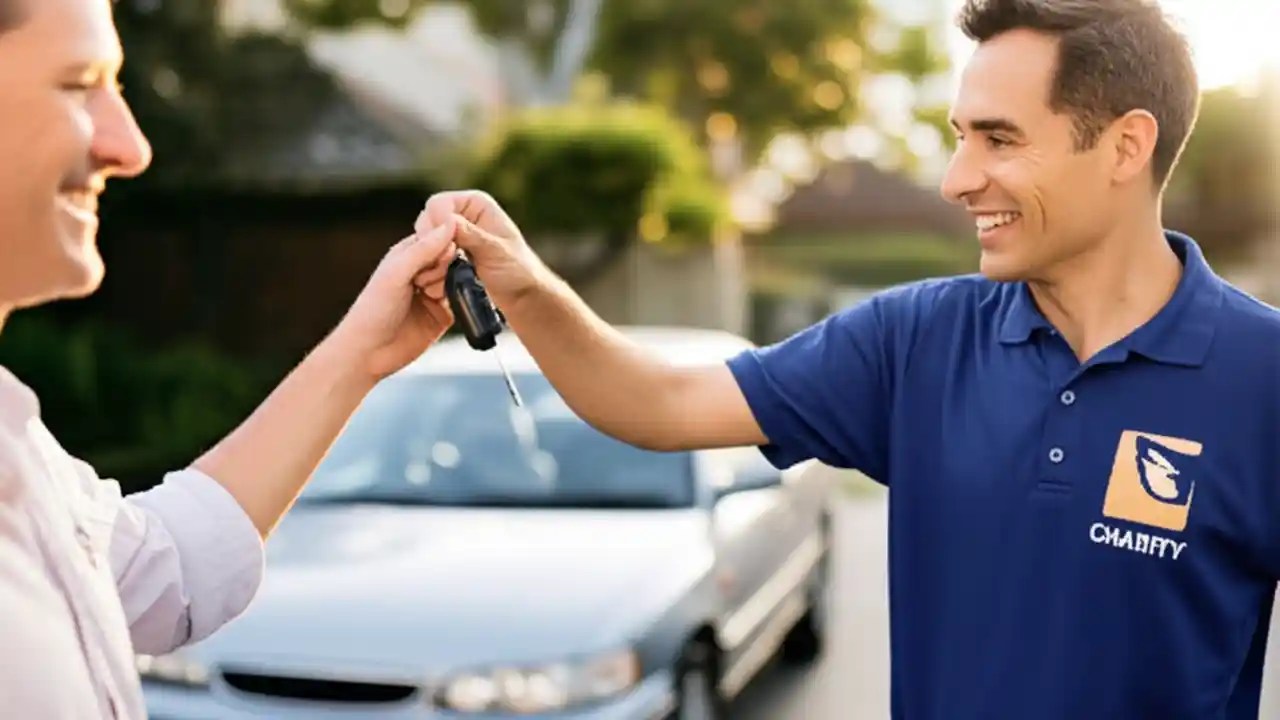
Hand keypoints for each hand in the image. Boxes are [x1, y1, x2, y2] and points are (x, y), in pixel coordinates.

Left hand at [329, 221, 457, 380]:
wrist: (370, 352)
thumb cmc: (373, 309)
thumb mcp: (397, 272)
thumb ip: (425, 249)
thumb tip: (451, 223)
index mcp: (408, 256)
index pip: (437, 238)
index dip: (441, 247)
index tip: (434, 261)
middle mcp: (423, 272)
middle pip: (451, 258)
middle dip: (443, 269)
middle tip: (424, 285)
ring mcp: (435, 293)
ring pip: (458, 279)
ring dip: (448, 286)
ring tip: (429, 298)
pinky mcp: (444, 315)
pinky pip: (462, 301)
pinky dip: (460, 301)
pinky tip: (448, 305)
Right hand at [414, 190, 548, 311]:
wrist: (522, 296)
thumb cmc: (519, 271)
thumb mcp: (496, 251)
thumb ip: (472, 235)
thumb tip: (447, 221)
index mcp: (475, 203)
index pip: (438, 204)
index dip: (436, 225)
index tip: (446, 249)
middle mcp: (462, 214)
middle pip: (426, 222)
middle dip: (431, 245)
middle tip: (445, 266)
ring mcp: (453, 235)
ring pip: (424, 242)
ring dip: (431, 261)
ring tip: (447, 276)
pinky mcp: (448, 254)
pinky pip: (428, 258)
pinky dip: (432, 271)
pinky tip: (444, 283)